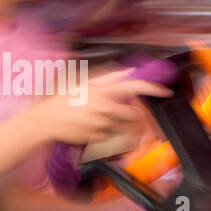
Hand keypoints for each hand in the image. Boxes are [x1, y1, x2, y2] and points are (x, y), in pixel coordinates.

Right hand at [30, 69, 170, 145]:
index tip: (165, 92)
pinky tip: (94, 128)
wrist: (45, 121)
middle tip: (126, 113)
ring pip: (123, 126)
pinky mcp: (98, 138)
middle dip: (134, 114)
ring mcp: (103, 125)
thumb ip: (108, 77)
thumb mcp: (84, 83)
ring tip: (104, 120)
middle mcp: (106, 108)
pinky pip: (110, 137)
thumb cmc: (62, 101)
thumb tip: (128, 71)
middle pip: (134, 113)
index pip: (135, 87)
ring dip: (120, 124)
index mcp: (103, 91)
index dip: (153, 88)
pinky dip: (108, 134)